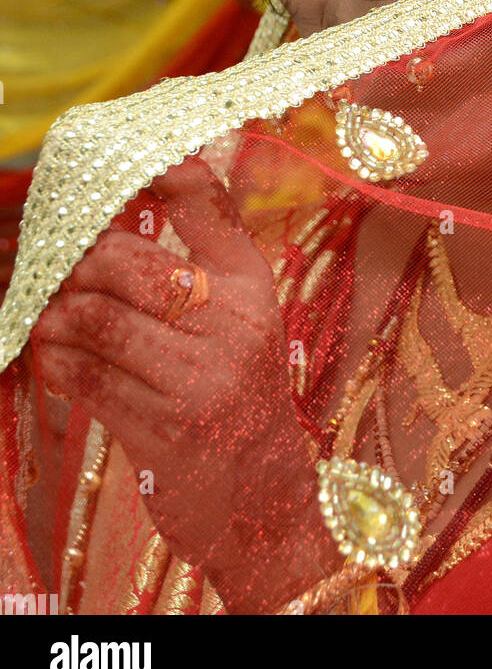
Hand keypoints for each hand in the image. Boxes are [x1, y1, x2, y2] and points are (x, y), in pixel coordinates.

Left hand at [32, 155, 339, 612]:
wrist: (262, 496)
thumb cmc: (234, 394)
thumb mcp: (237, 320)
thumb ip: (191, 267)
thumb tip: (100, 223)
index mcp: (251, 283)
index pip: (202, 200)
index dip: (151, 172)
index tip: (110, 181)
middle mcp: (233, 321)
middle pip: (122, 261)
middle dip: (75, 267)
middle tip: (61, 277)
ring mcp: (200, 375)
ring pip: (93, 316)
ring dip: (55, 317)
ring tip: (53, 323)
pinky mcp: (163, 426)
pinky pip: (82, 375)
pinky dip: (53, 362)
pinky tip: (53, 360)